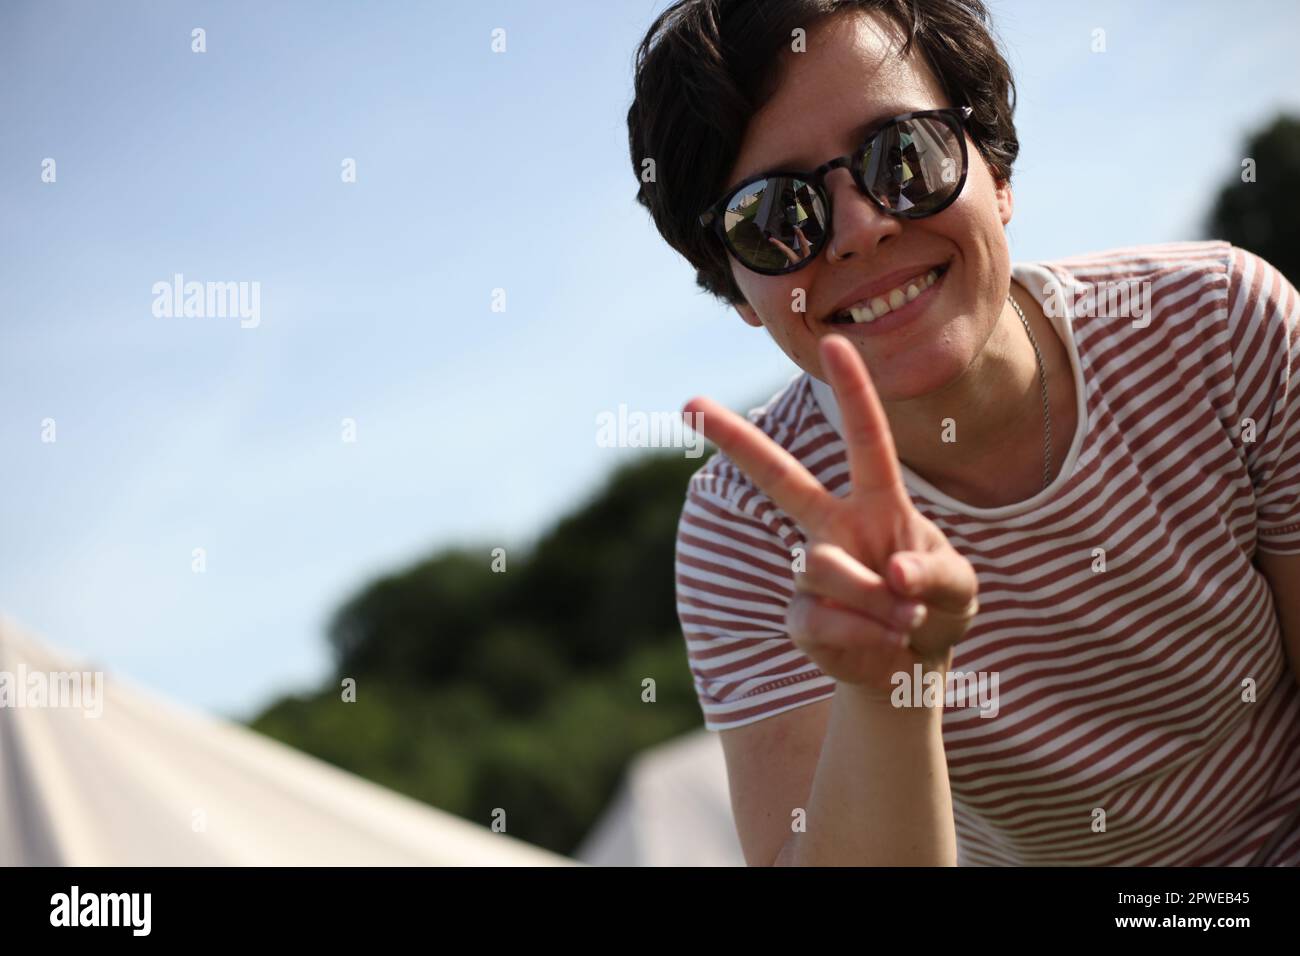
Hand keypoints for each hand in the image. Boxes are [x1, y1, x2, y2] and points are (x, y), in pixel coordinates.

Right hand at [683, 335, 978, 692]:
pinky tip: (884, 645)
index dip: (854, 392)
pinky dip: (865, 636)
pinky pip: (822, 618)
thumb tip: (892, 573)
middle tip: (687, 403)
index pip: (866, 439)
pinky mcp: (800, 616)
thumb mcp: (960, 589)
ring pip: (826, 567)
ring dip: (878, 602)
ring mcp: (811, 571)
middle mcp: (834, 527)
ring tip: (906, 623)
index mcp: (876, 502)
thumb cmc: (937, 610)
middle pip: (780, 477)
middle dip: (735, 440)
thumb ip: (936, 576)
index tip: (836, 342)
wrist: (909, 668)